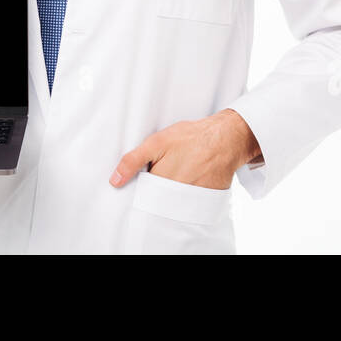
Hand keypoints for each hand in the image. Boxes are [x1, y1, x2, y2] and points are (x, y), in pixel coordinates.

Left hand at [109, 109, 260, 190]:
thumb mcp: (157, 142)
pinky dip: (189, 194)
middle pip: (158, 201)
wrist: (225, 138)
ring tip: (180, 171)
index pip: (143, 195)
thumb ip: (133, 161)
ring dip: (172, 193)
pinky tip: (193, 176)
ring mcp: (192, 200)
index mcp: (161, 182)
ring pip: (173, 203)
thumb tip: (114, 181)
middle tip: (167, 170)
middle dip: (157, 190)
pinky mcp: (206, 201)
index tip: (147, 176)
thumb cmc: (190, 138)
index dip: (142, 186)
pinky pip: (191, 203)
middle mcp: (176, 196)